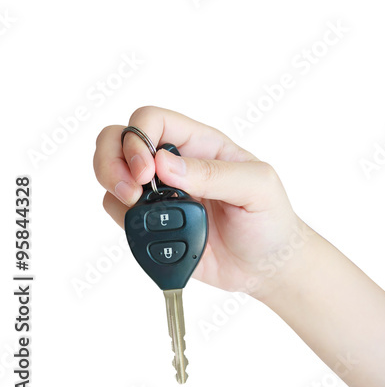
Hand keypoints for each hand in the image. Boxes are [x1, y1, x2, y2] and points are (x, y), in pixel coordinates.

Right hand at [94, 106, 305, 298]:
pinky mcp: (152, 224)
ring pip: (113, 171)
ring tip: (134, 205)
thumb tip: (164, 164)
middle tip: (131, 189)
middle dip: (111, 158)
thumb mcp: (257, 186)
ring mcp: (161, 193)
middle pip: (120, 137)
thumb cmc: (270, 218)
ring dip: (112, 184)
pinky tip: (147, 227)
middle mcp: (176, 163)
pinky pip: (118, 210)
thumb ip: (215, 173)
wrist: (267, 266)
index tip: (148, 172)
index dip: (139, 139)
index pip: (153, 120)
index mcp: (202, 144)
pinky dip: (119, 215)